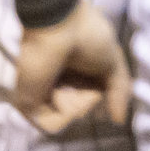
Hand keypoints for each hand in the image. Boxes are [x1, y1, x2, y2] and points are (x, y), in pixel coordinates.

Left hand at [12, 0, 130, 133]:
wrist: (58, 27)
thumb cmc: (88, 36)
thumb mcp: (113, 61)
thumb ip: (119, 90)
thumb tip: (119, 120)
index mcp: (78, 69)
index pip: (95, 95)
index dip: (101, 92)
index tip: (102, 79)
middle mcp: (61, 81)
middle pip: (84, 107)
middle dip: (89, 97)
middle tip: (84, 73)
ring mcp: (44, 93)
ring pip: (70, 116)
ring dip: (76, 102)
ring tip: (68, 80)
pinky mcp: (29, 103)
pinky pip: (53, 124)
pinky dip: (62, 112)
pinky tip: (59, 93)